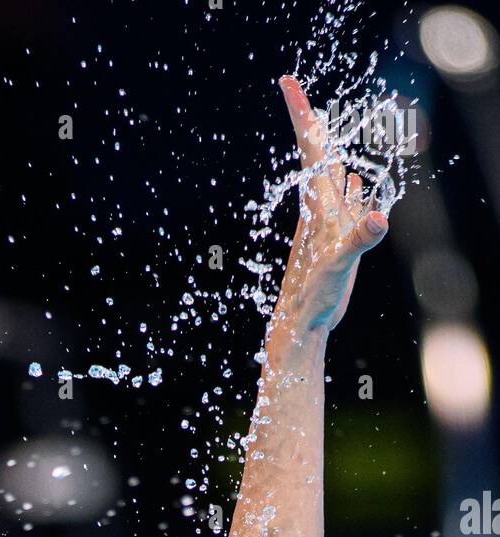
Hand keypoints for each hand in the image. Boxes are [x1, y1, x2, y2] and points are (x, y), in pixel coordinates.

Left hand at [273, 75, 388, 342]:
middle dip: (311, 123)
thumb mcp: (338, 265)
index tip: (287, 82)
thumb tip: (379, 217)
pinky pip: (346, 207)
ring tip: (325, 127)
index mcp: (318, 205)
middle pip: (317, 156)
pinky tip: (356, 181)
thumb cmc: (313, 296)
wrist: (301, 323)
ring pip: (330, 178)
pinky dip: (352, 189)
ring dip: (330, 151)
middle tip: (299, 94)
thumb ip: (358, 240)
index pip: (312, 150)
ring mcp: (328, 224)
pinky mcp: (337, 241)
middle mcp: (320, 209)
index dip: (302, 115)